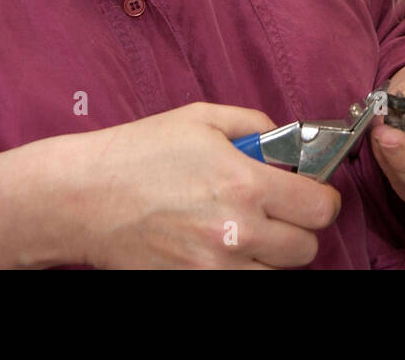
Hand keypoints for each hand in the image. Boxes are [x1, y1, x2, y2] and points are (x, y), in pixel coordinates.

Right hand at [61, 102, 340, 267]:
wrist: (82, 197)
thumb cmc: (138, 153)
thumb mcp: (202, 118)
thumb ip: (256, 124)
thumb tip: (287, 142)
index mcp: (245, 184)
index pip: (319, 208)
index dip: (322, 199)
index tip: (311, 194)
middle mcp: (237, 232)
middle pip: (304, 249)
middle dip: (298, 228)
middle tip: (277, 211)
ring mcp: (214, 268)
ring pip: (275, 274)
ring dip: (269, 254)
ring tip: (244, 229)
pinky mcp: (192, 286)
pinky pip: (241, 286)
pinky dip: (240, 270)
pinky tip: (222, 248)